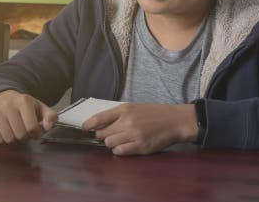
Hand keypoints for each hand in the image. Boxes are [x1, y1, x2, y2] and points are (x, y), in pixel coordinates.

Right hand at [0, 90, 57, 143]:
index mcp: (24, 100)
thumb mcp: (39, 108)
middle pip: (20, 134)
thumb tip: (48, 126)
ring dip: (13, 137)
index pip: (32, 127)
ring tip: (13, 128)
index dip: (36, 133)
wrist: (3, 97)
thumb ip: (50, 116)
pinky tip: (4, 129)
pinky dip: (2, 138)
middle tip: (23, 129)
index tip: (35, 131)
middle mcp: (8, 104)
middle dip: (24, 135)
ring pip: (8, 138)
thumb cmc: (24, 106)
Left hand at [81, 103, 197, 155]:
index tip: (84, 128)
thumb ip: (117, 115)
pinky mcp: (140, 147)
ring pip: (109, 144)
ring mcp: (134, 135)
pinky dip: (119, 150)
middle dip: (102, 136)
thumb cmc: (153, 114)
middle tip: (108, 135)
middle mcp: (127, 122)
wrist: (174, 121)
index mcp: (125, 109)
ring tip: (119, 140)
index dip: (88, 125)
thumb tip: (98, 124)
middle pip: (102, 134)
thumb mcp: (134, 108)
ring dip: (111, 143)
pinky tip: (125, 146)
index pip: (99, 118)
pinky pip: (120, 152)